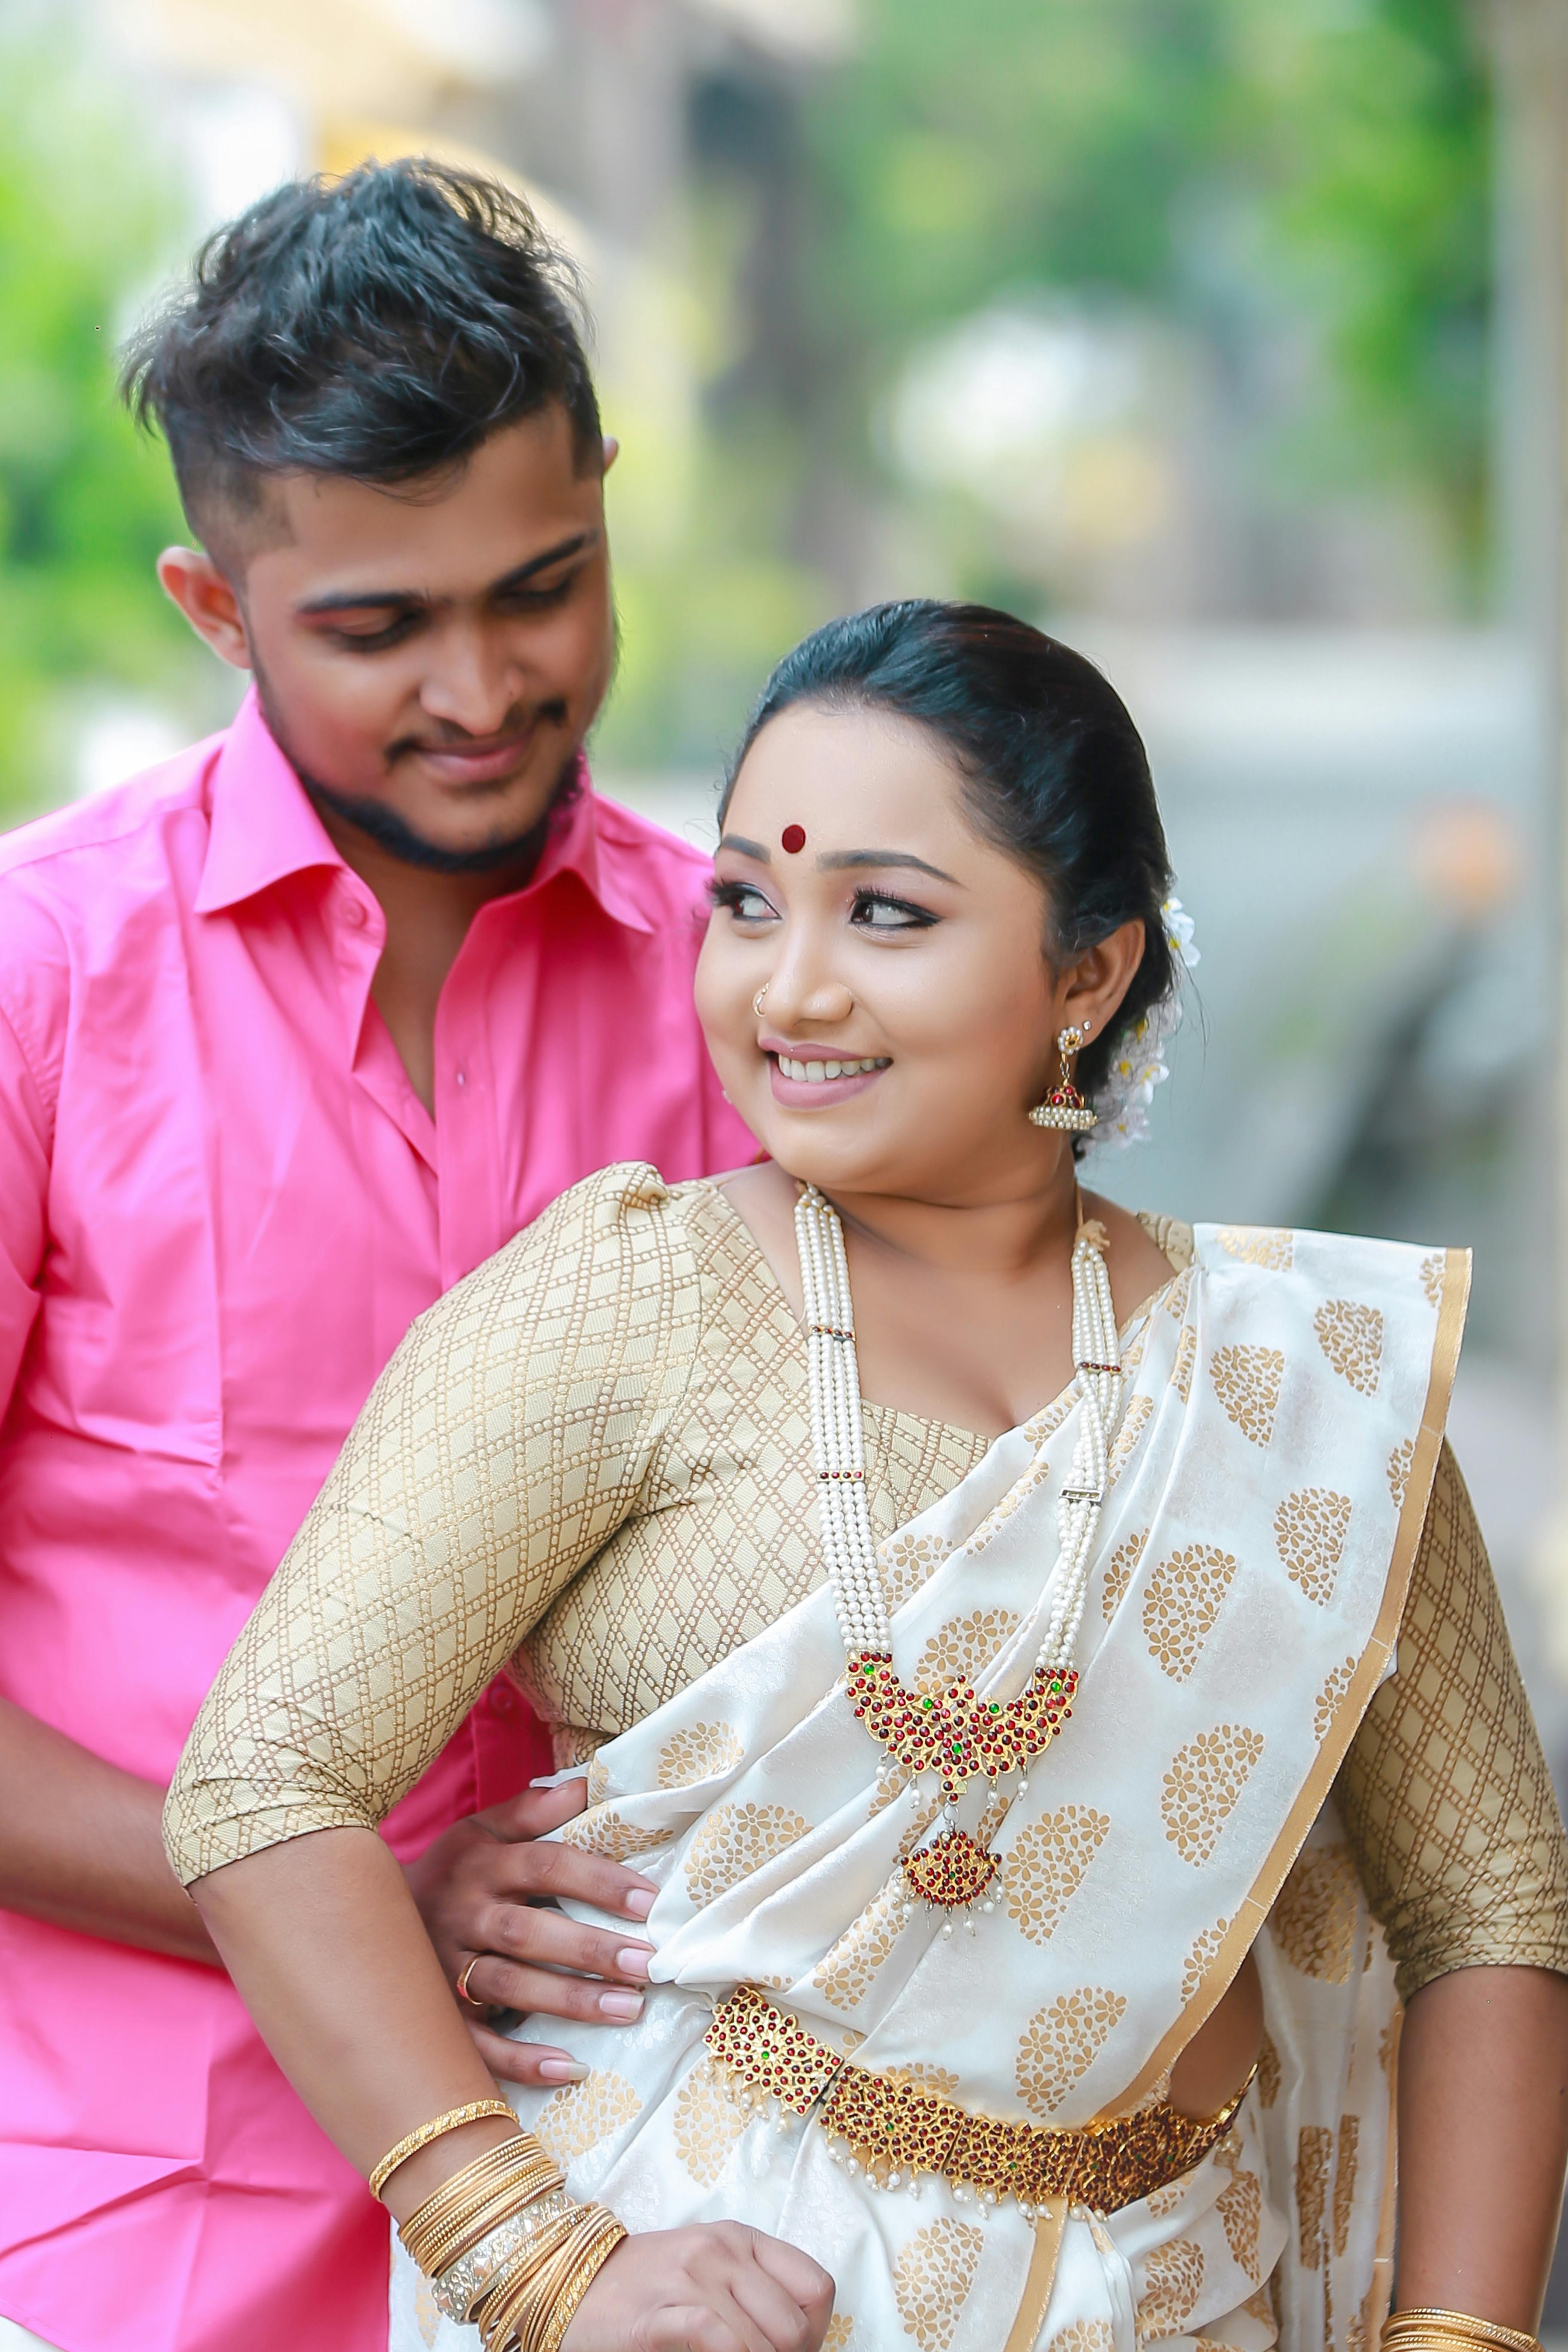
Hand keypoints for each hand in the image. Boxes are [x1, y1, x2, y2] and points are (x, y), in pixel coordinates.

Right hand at [403, 1780, 659, 2088]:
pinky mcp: (438, 2016)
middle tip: (646, 1964)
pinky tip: (569, 2068)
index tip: (648, 1901)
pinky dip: (521, 2060)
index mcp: (479, 1865)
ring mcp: (444, 1969)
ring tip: (628, 2009)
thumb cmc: (451, 1872)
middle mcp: (462, 1915)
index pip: (544, 1865)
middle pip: (528, 1932)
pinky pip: (478, 2045)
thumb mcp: (480, 1830)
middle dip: (589, 1949)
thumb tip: (587, 1785)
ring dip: (569, 2000)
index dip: (596, 1882)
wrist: (366, 1918)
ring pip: (508, 1987)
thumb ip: (531, 1811)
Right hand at [562, 2225, 834, 2351]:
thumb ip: (756, 2292)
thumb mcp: (713, 2272)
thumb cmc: (652, 2286)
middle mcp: (720, 2251)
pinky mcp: (654, 2314)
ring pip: (758, 2339)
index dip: (814, 2332)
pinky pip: (713, 2334)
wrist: (577, 2284)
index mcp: (742, 2239)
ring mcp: (687, 2278)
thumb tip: (802, 2340)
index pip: (817, 2287)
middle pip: (793, 2325)